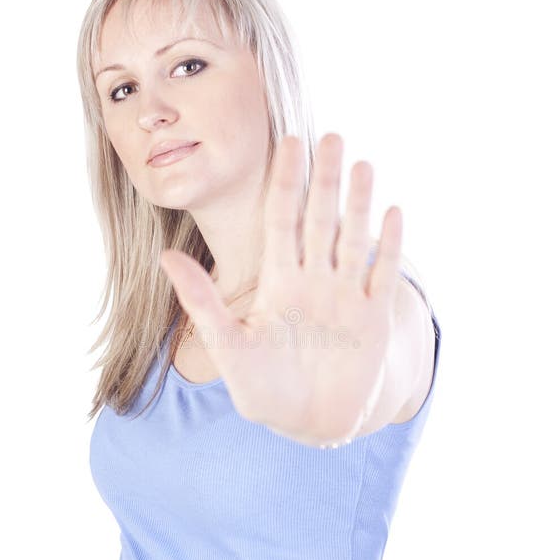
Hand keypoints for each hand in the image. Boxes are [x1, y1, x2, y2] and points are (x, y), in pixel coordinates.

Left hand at [159, 134, 402, 445]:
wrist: (308, 423)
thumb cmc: (264, 390)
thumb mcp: (229, 345)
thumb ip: (202, 300)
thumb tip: (166, 257)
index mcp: (278, 281)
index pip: (282, 220)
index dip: (285, 182)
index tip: (288, 142)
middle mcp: (313, 280)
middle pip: (321, 219)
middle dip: (327, 180)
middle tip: (333, 136)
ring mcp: (345, 296)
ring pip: (354, 238)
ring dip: (359, 203)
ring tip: (363, 164)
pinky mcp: (372, 318)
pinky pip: (382, 274)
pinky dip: (389, 245)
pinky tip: (393, 211)